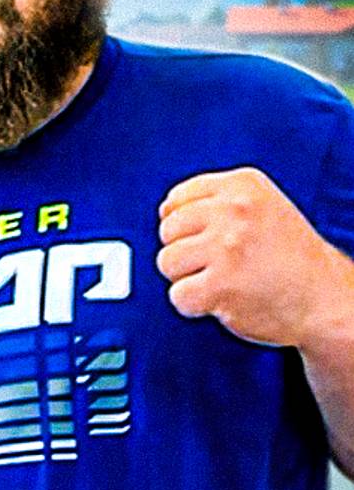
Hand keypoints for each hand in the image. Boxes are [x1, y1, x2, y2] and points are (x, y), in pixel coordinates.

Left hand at [156, 167, 348, 349]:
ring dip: (188, 278)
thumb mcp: (261, 207)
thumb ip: (216, 202)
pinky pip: (178, 295)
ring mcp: (227, 247)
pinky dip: (194, 305)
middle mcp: (234, 210)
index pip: (175, 199)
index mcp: (242, 185)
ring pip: (167, 262)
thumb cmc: (290, 257)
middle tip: (220, 265)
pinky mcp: (221, 285)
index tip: (209, 240)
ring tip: (222, 280)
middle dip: (186, 253)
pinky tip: (221, 300)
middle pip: (167, 231)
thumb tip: (165, 210)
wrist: (324, 298)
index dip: (183, 226)